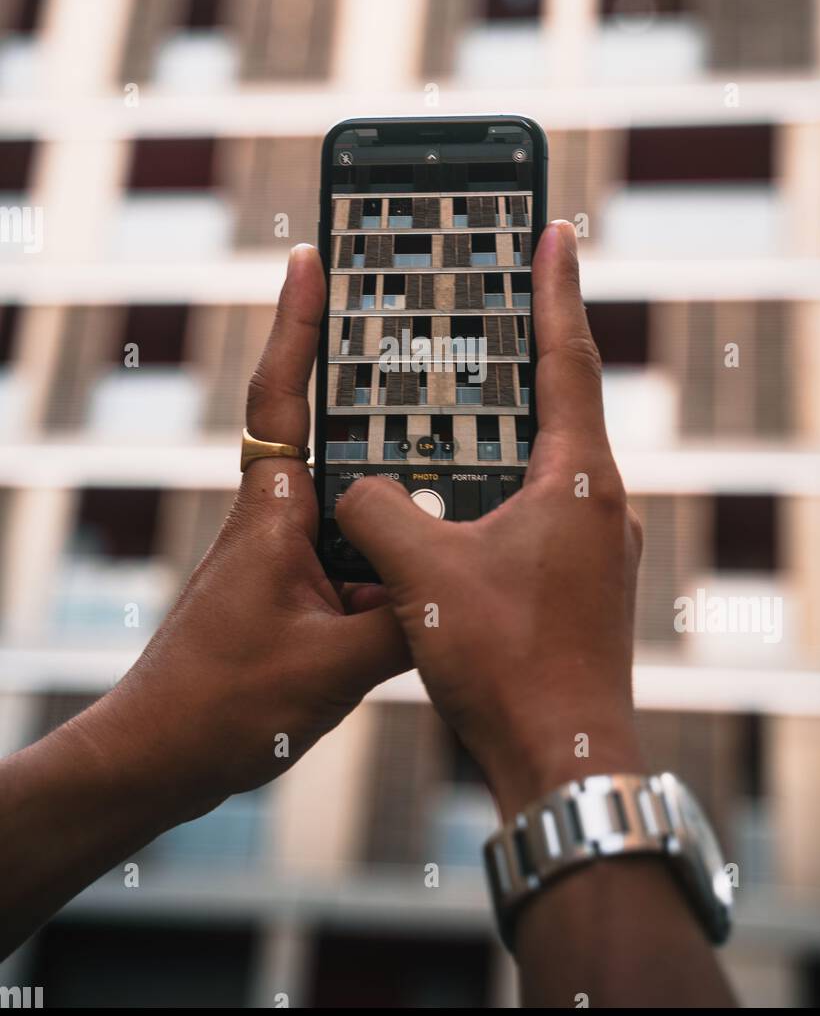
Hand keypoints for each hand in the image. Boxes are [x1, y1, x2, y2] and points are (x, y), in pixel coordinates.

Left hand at [75, 244, 409, 824]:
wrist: (161, 757)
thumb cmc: (225, 704)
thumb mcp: (338, 664)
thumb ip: (408, 618)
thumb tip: (461, 584)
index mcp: (272, 512)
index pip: (283, 394)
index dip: (296, 322)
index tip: (310, 258)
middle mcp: (274, 517)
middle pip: (322, 424)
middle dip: (360, 368)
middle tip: (412, 317)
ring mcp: (282, 552)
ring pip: (346, 489)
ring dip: (387, 463)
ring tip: (455, 430)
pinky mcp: (293, 589)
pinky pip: (352, 542)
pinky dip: (388, 533)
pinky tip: (434, 545)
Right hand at [335, 220, 644, 816]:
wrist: (562, 761)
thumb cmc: (508, 663)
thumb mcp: (422, 572)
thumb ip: (377, 509)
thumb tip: (357, 488)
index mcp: (580, 481)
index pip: (566, 359)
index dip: (556, 287)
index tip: (555, 228)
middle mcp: (603, 504)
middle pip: (560, 406)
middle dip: (523, 354)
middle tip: (495, 301)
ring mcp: (599, 547)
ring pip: (546, 465)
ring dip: (505, 431)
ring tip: (461, 401)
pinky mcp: (582, 584)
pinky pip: (538, 512)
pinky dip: (500, 489)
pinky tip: (459, 500)